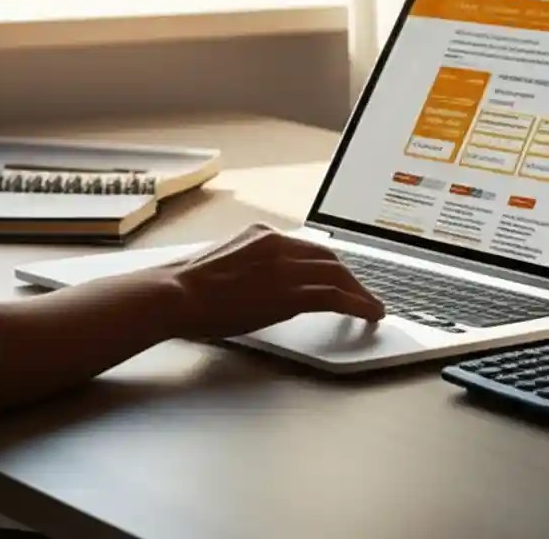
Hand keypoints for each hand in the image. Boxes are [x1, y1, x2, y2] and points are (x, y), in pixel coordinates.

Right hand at [154, 223, 383, 338]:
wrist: (175, 294)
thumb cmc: (186, 288)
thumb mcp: (223, 264)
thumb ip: (249, 266)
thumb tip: (260, 284)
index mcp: (262, 234)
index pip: (306, 246)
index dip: (327, 263)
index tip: (336, 274)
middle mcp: (279, 243)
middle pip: (328, 257)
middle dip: (348, 276)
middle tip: (361, 292)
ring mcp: (287, 266)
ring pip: (338, 275)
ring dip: (359, 292)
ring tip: (372, 306)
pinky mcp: (291, 291)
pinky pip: (337, 296)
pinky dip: (359, 304)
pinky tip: (370, 313)